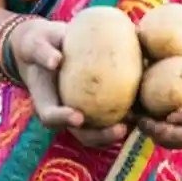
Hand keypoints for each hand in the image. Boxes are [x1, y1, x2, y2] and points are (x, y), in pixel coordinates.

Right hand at [8, 18, 130, 147]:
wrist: (48, 45)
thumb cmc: (40, 44)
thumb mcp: (36, 43)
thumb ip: (43, 51)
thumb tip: (56, 60)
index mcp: (47, 103)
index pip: (51, 117)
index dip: (64, 120)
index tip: (78, 117)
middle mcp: (66, 113)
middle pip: (82, 134)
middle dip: (102, 137)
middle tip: (120, 129)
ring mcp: (82, 112)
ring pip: (100, 132)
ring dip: (119, 132)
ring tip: (137, 122)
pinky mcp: (97, 106)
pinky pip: (112, 114)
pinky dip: (128, 113)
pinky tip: (145, 104)